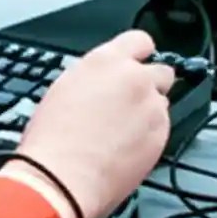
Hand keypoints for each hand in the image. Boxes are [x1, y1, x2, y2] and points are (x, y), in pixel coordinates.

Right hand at [0, 30, 174, 217]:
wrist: (61, 177)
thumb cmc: (53, 138)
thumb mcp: (66, 88)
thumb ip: (96, 77)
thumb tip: (107, 82)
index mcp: (106, 61)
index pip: (140, 41)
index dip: (140, 54)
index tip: (138, 63)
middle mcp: (134, 79)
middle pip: (162, 71)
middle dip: (150, 84)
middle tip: (130, 102)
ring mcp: (151, 108)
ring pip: (162, 102)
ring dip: (149, 112)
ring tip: (122, 132)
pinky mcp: (161, 136)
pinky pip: (163, 129)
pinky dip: (149, 136)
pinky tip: (126, 148)